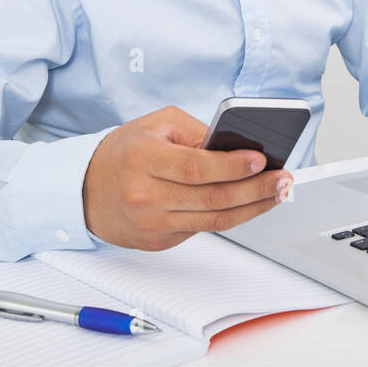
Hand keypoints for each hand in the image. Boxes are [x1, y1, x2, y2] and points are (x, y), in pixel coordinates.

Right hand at [82, 105, 292, 250]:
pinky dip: (229, 216)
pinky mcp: (159, 241)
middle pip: (213, 198)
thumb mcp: (155, 125)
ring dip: (252, 208)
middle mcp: (146, 195)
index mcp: (143, 159)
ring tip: (276, 193)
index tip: (261, 160)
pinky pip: (202, 228)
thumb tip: (236, 147)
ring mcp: (152, 223)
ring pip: (214, 220)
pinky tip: (249, 204)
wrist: (84, 190)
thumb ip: (196, 132)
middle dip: (256, 189)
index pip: (197, 167)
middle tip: (283, 179)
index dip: (233, 166)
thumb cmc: (121, 152)